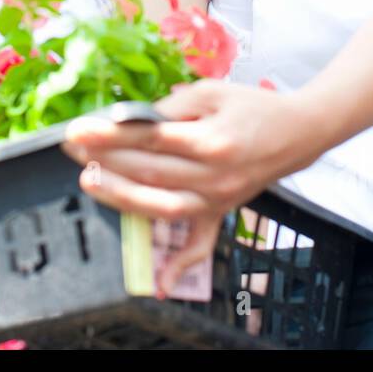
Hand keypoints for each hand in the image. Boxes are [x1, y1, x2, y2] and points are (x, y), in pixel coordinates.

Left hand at [61, 79, 318, 297]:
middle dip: (106, 159)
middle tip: (73, 148)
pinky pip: (201, 243)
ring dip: (122, 197)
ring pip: (164, 207)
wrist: (299, 131)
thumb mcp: (212, 91)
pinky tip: (160, 281)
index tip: (79, 130)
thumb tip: (132, 120)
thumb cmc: (253, 107)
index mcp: (213, 140)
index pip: (151, 138)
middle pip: (151, 171)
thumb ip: (172, 106)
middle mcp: (216, 175)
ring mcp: (219, 199)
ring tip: (90, 180)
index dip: (111, 134)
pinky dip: (181, 264)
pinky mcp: (222, 211)